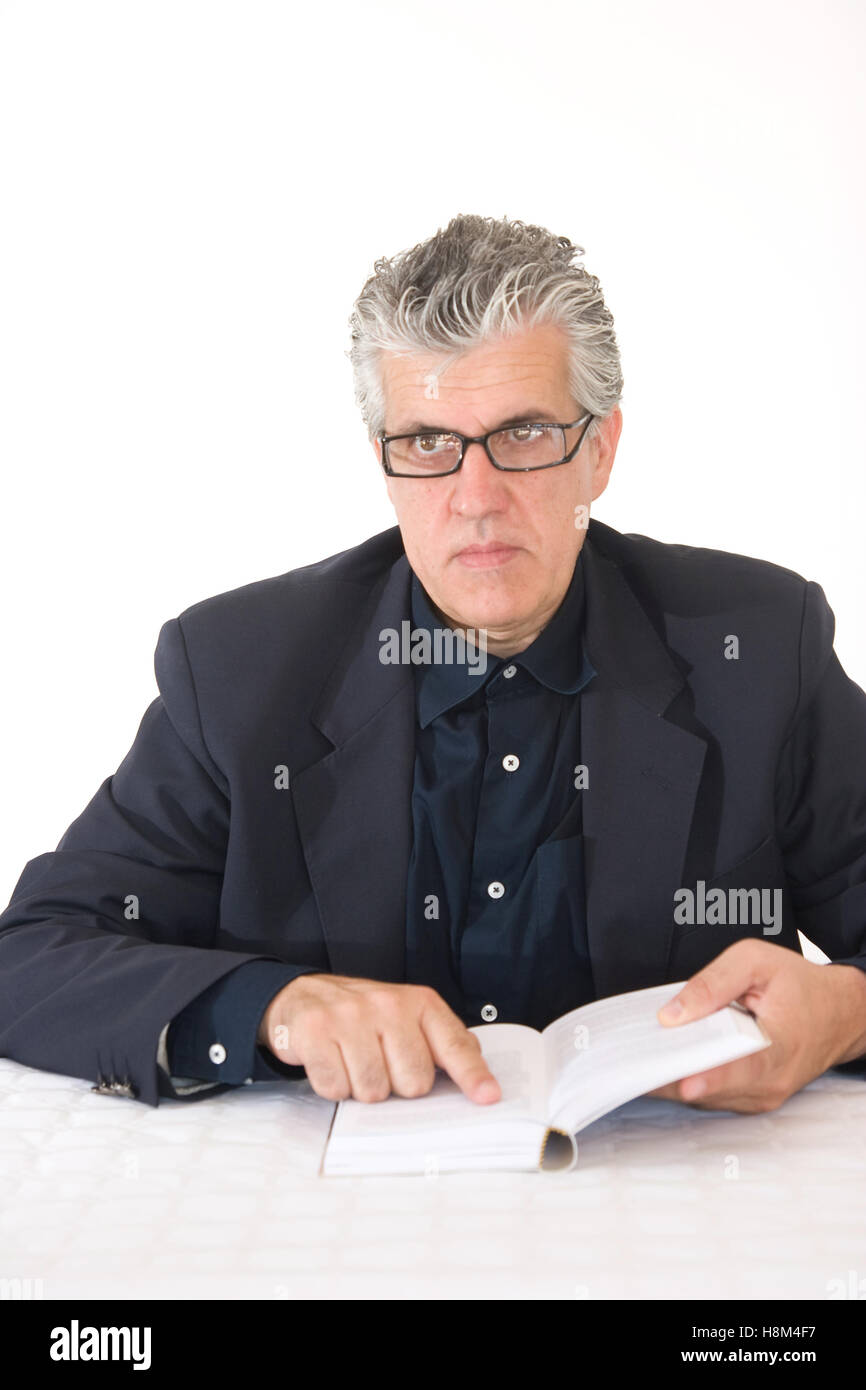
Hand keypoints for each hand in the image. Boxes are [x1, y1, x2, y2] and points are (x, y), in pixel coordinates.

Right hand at [258, 973, 501, 1105]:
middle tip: (380, 1063)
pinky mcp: (315, 1031)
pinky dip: (332, 1086)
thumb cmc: (365, 1016)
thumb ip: (442, 1043)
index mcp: (420, 1003)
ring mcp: (350, 1016)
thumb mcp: (409, 1018)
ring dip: (361, 1087)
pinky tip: (330, 1061)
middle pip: (413, 1082)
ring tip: (352, 1061)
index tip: (488, 1097)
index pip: (454, 1044)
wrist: (304, 995)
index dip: (472, 1075)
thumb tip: (478, 1076)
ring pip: (373, 1091)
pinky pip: (335, 1088)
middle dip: (396, 1085)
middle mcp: (388, 1005)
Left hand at [646, 940, 865, 1112]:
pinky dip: (686, 1078)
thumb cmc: (800, 985)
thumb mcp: (757, 962)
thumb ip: (713, 983)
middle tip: (631, 1060)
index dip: (711, 1077)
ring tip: (638, 1057)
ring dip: (672, 1078)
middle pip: (711, 1088)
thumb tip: (672, 1014)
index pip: (742, 1068)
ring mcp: (762, 1095)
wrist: (840, 1013)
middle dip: (670, 1074)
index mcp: (780, 1046)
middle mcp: (771, 1081)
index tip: (684, 1083)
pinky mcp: (751, 1098)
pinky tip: (664, 1061)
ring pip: (705, 1096)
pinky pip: (711, 1094)